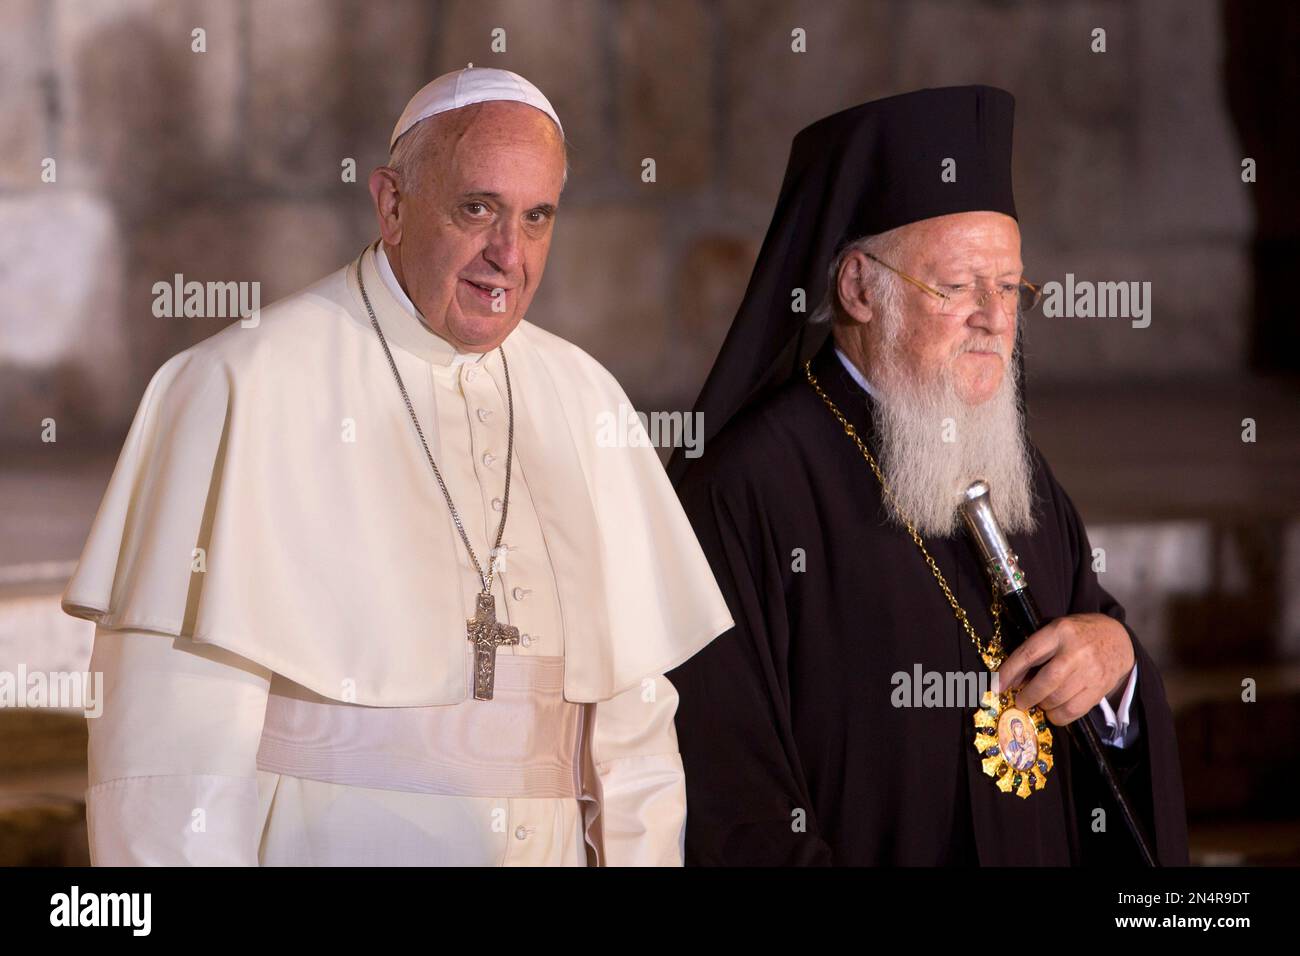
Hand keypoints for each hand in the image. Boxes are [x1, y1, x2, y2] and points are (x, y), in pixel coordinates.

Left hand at [995, 614, 1133, 724]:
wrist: (1118, 638)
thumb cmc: (1078, 635)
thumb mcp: (1056, 632)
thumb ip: (1037, 651)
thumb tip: (1011, 680)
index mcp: (1059, 631)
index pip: (1029, 653)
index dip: (1009, 672)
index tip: (996, 687)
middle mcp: (1076, 651)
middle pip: (1046, 681)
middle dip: (1028, 696)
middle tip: (1020, 701)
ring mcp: (1091, 671)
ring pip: (1059, 698)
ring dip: (1043, 705)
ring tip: (1040, 703)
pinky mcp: (1101, 688)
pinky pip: (1075, 710)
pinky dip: (1059, 716)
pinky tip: (1054, 711)